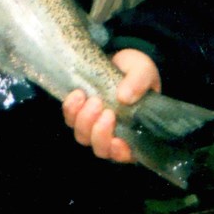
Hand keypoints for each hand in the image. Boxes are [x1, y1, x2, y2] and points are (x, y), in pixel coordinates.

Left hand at [62, 49, 160, 163]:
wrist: (115, 59)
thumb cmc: (134, 70)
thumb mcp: (143, 70)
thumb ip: (139, 82)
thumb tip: (124, 98)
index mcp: (134, 130)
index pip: (127, 154)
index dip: (120, 152)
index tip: (117, 141)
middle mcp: (112, 134)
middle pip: (101, 149)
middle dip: (100, 132)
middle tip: (103, 108)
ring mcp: (93, 126)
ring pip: (83, 137)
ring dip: (85, 120)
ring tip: (91, 99)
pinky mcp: (78, 114)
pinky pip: (70, 119)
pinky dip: (71, 109)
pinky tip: (78, 94)